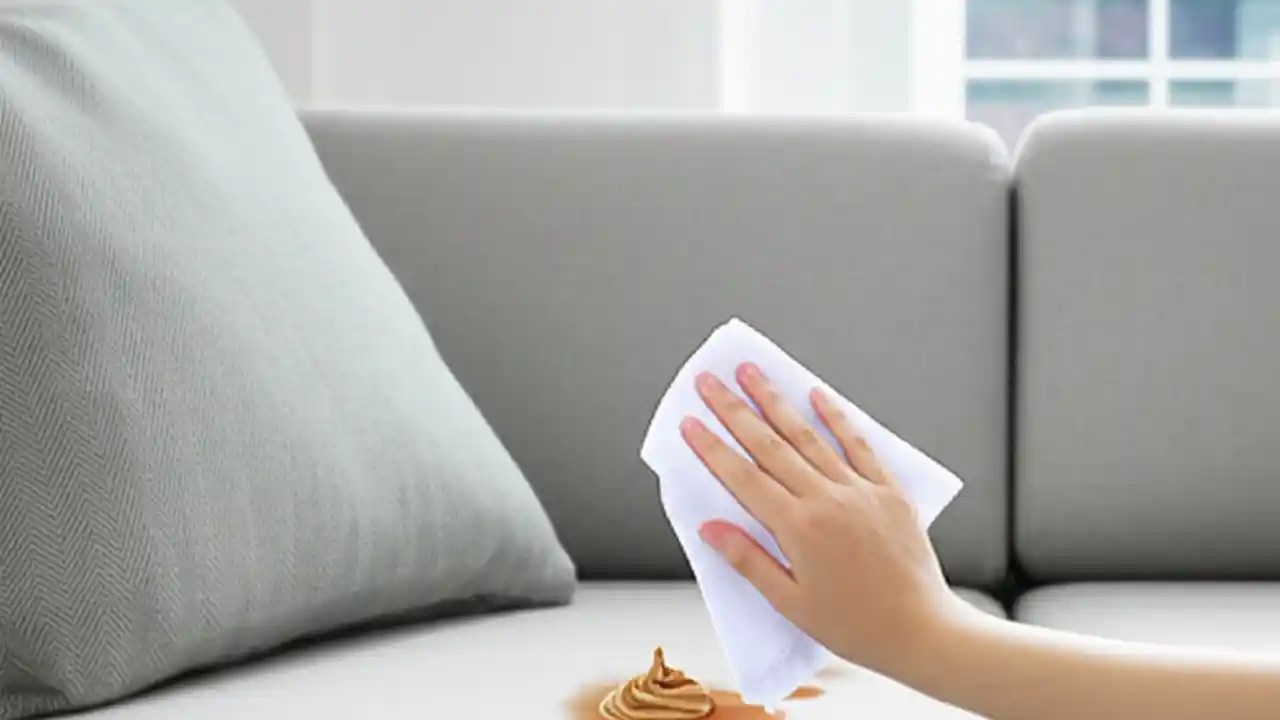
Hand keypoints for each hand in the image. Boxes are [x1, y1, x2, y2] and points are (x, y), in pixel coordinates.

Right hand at [679, 363, 967, 675]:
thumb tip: (709, 528)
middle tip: (709, 381)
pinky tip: (817, 394)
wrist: (921, 630)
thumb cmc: (855, 625)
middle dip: (733, 409)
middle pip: (769, 445)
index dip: (712, 448)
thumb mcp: (790, 603)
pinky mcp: (888, 490)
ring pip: (808, 435)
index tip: (690, 423)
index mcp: (798, 529)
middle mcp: (827, 500)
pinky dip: (837, 417)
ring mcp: (859, 490)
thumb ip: (748, 560)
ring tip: (751, 372)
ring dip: (775, 400)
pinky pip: (858, 444)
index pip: (743, 477)